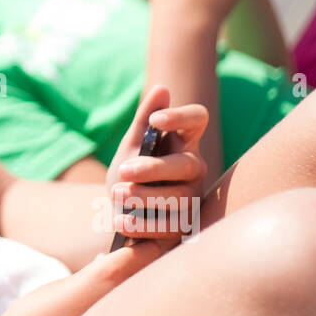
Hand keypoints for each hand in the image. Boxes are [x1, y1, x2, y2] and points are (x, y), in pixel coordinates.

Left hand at [106, 85, 207, 245]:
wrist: (122, 215)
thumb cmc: (130, 175)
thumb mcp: (131, 147)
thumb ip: (143, 121)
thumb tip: (162, 88)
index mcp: (183, 142)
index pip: (197, 119)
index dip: (182, 116)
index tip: (155, 119)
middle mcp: (195, 169)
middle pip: (187, 164)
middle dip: (153, 168)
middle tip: (123, 171)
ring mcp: (192, 198)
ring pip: (179, 197)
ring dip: (145, 196)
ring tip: (118, 194)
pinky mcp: (184, 227)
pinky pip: (170, 226)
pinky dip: (142, 225)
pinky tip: (120, 221)